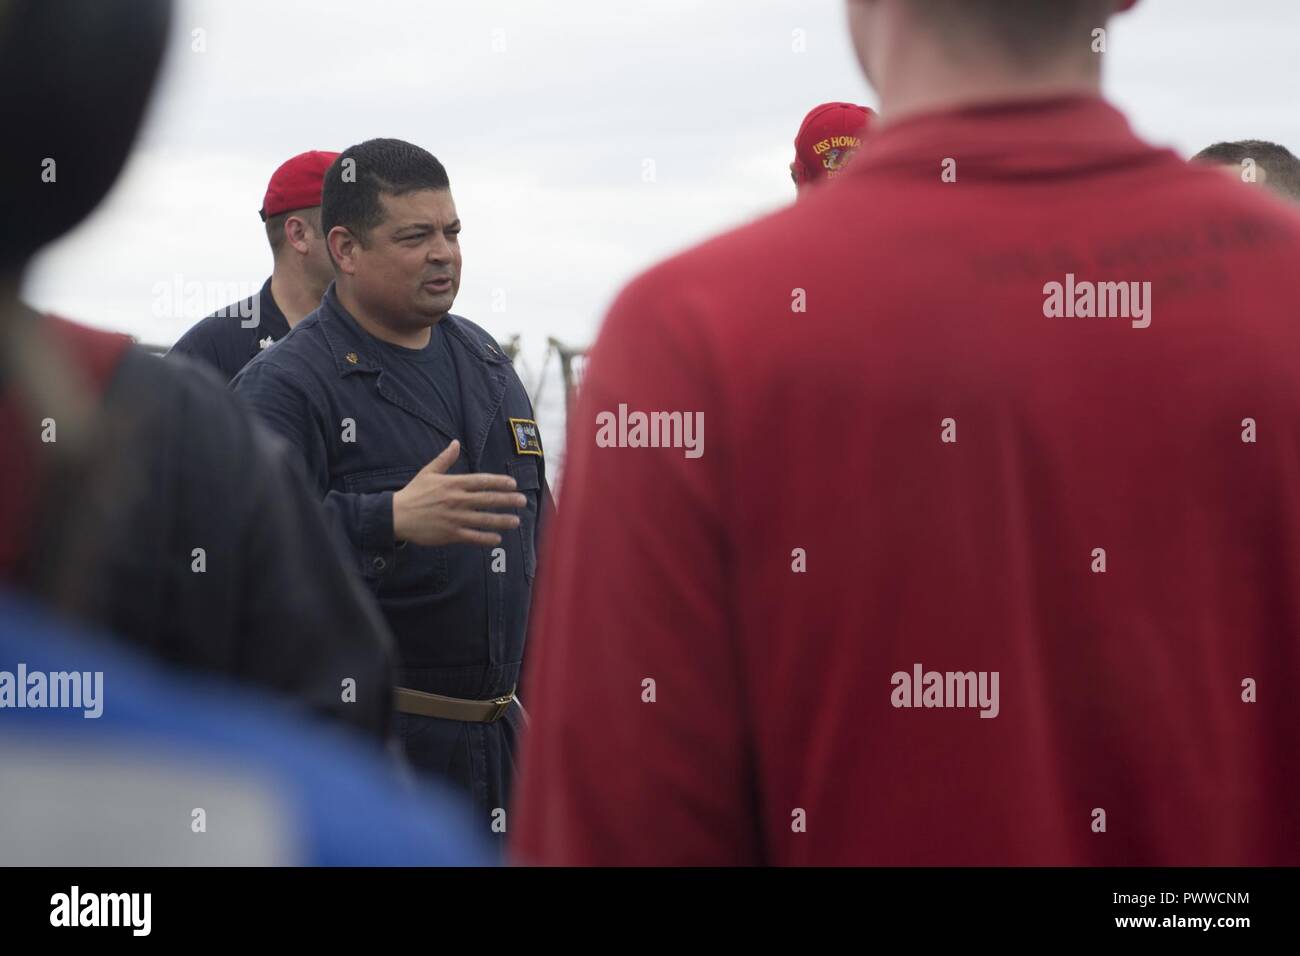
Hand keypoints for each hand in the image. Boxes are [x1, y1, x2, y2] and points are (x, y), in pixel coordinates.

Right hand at [391, 441, 526, 546]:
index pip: (482, 481)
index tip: (513, 484)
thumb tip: (455, 443)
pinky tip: (497, 539)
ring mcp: (454, 518)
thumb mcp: (428, 472)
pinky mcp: (450, 534)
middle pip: (487, 499)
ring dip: (502, 520)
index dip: (499, 482)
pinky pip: (472, 537)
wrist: (397, 516)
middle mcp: (457, 500)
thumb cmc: (413, 493)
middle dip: (508, 500)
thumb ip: (445, 459)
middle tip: (523, 501)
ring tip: (516, 521)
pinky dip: (486, 538)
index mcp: (453, 484)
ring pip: (484, 519)